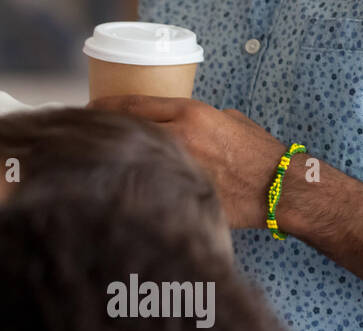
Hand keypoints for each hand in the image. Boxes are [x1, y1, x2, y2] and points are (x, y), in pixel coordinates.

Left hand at [89, 95, 284, 228]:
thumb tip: (173, 125)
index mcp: (191, 113)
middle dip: (103, 135)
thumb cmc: (256, 153)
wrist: (277, 186)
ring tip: (93, 164)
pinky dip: (127, 185)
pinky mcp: (176, 192)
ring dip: (110, 162)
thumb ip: (195, 119)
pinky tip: (113, 189)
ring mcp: (175, 166)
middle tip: (85, 139)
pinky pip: (143, 186)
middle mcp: (179, 137)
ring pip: (129, 160)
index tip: (89, 110)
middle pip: (125, 131)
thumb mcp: (227, 121)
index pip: (134, 105)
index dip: (106, 108)